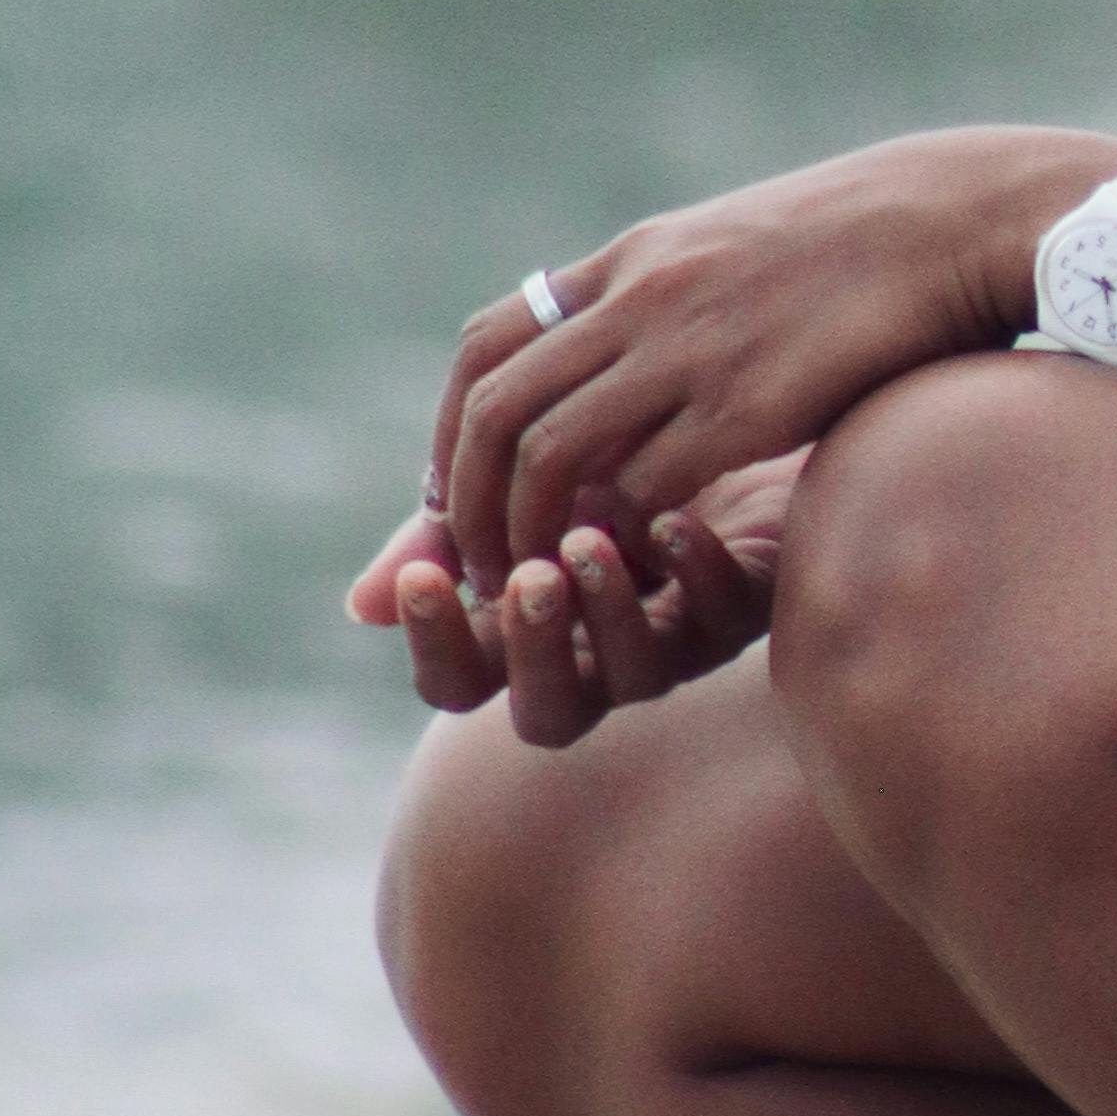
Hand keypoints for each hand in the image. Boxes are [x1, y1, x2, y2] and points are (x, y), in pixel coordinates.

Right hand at [350, 456, 804, 744]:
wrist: (723, 405)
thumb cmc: (604, 448)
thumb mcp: (515, 474)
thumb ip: (449, 529)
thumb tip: (363, 604)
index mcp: (526, 633)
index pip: (460, 680)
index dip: (436, 643)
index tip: (424, 577)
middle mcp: (598, 657)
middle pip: (547, 710)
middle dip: (531, 649)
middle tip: (528, 579)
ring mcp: (679, 641)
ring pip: (637, 675)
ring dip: (607, 614)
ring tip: (592, 541)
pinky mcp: (753, 604)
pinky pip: (725, 615)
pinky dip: (697, 572)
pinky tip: (673, 522)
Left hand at [399, 124, 1116, 599]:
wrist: (956, 217)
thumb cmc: (865, 243)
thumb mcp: (736, 246)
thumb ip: (669, 291)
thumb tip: (622, 347)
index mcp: (635, 259)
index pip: (487, 345)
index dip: (455, 430)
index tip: (462, 487)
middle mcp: (642, 300)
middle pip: (495, 408)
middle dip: (465, 499)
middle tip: (478, 560)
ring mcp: (691, 351)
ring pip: (552, 454)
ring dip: (530, 531)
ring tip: (547, 578)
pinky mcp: (751, 404)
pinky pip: (647, 484)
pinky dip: (625, 533)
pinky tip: (640, 561)